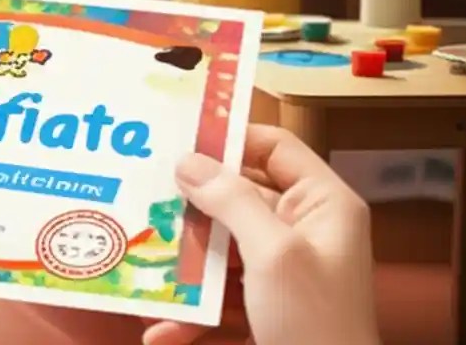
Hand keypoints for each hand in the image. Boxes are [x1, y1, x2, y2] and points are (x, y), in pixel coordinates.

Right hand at [142, 126, 377, 344]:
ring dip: (184, 263)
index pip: (274, 147)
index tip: (177, 141)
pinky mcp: (265, 306)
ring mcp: (283, 270)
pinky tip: (161, 328)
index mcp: (322, 205)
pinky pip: (221, 294)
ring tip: (143, 262)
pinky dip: (192, 311)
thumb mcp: (273, 255)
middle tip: (143, 196)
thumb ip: (231, 202)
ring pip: (222, 248)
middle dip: (192, 206)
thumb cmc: (316, 323)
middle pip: (238, 197)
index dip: (230, 139)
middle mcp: (304, 230)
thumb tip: (188, 161)